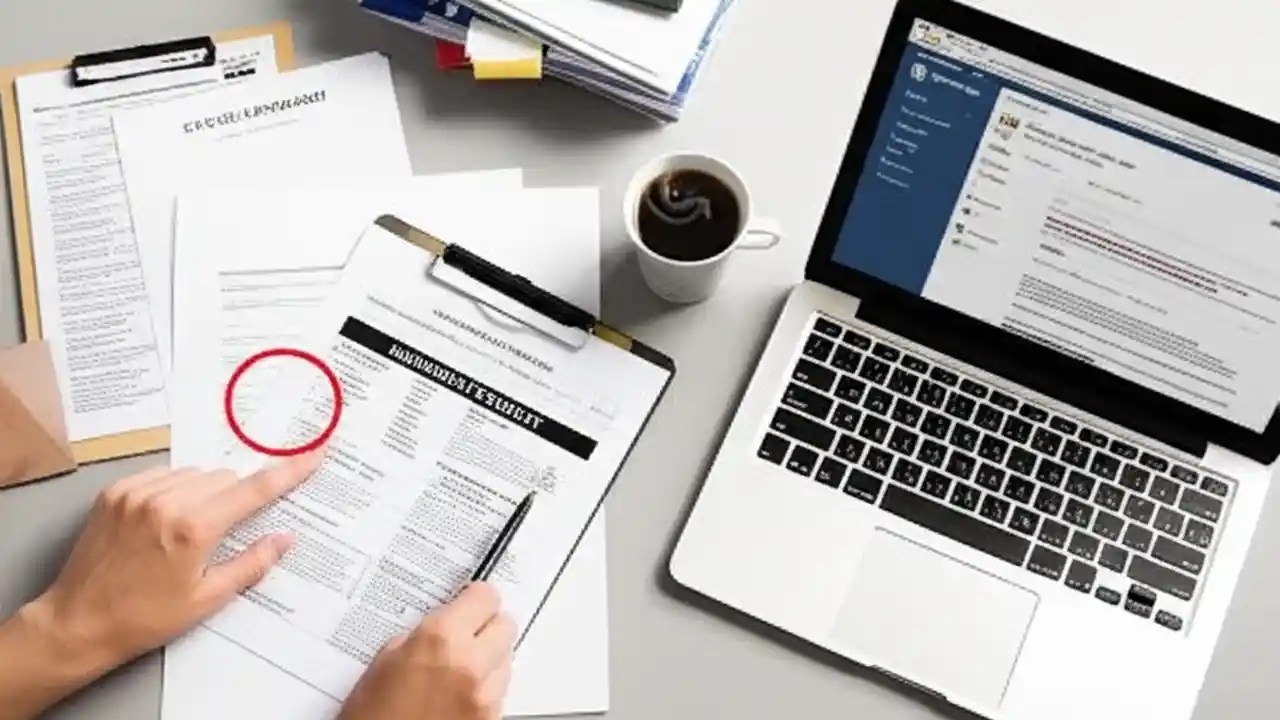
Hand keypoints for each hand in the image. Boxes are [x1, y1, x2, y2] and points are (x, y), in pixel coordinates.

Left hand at [27, 451, 323, 672]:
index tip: (311, 456)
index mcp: (193, 529)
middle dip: (234, 498)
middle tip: (221, 531)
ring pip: (194, 474)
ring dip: (203, 492)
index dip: (288, 473)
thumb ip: (252, 563)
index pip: (253, 490)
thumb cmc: (144, 617)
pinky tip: (164, 519)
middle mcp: (165, 502)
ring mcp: (136, 493)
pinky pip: (162, 474)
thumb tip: (285, 538)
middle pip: (224, 478)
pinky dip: (173, 489)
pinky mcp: (115, 492)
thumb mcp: (207, 598)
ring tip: (187, 530)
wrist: (78, 622)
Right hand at [339, 583, 516, 719]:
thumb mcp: (383, 664)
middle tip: (466, 631)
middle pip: (506, 625)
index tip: (468, 599)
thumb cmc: (370, 719)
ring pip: (507, 658)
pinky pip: (501, 690)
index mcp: (440, 640)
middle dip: (488, 625)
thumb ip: (420, 637)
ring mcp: (486, 696)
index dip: (476, 597)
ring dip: (489, 657)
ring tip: (458, 668)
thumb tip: (441, 627)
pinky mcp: (492, 719)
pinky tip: (460, 693)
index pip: (485, 597)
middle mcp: (471, 664)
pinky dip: (487, 686)